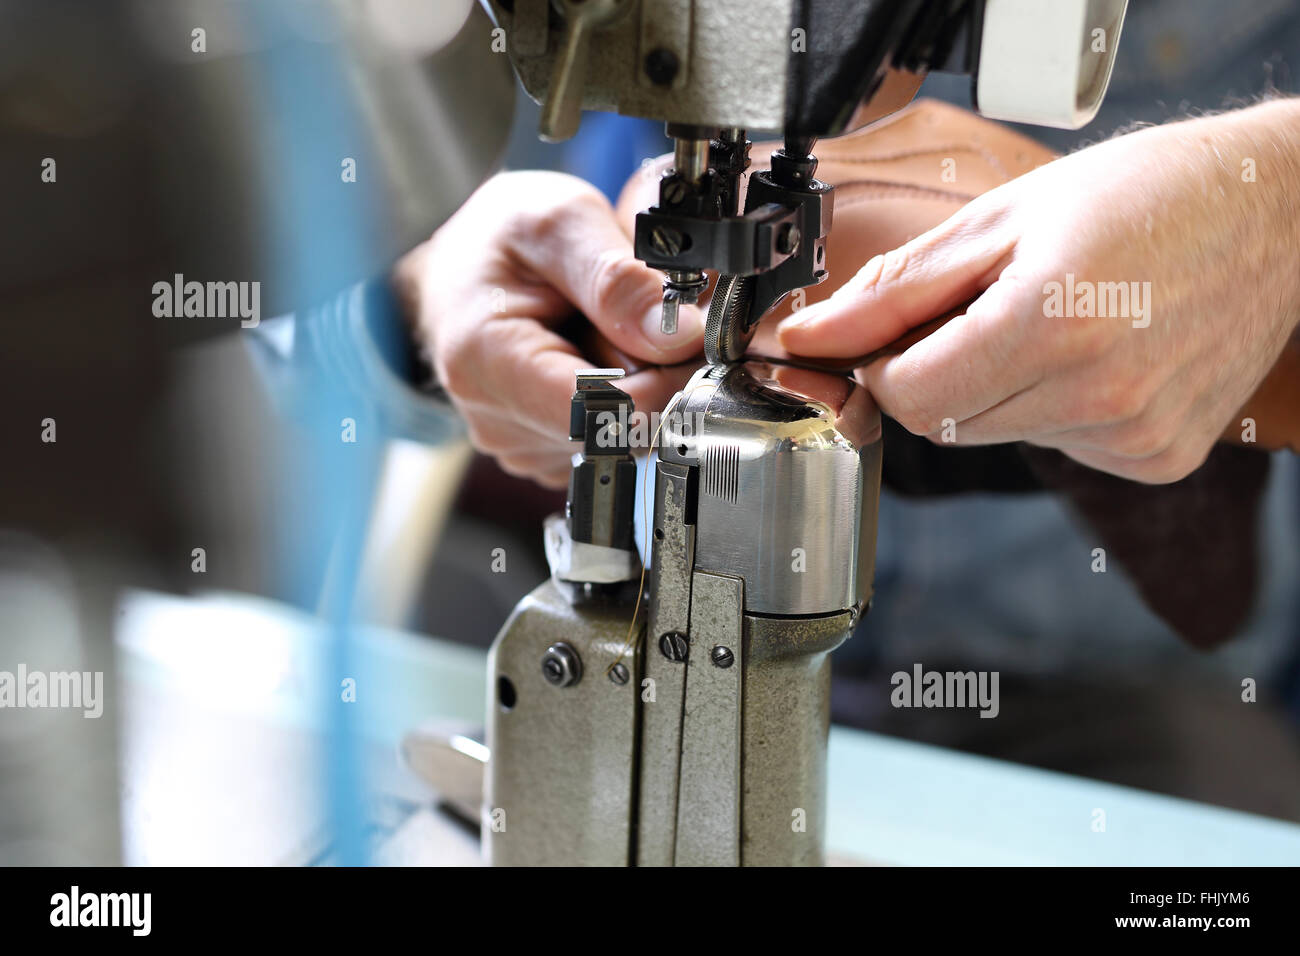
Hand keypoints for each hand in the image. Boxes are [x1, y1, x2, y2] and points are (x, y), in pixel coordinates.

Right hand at [395, 171, 703, 487]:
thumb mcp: (559, 221)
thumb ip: (618, 278)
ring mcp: (520, 445)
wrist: (466, 266)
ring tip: (607, 327)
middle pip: (624, 426)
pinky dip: (623, 396)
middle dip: (656, 370)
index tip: (684, 328)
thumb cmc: (500, 240)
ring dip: (641, 380)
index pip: (608, 412)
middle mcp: (498, 420)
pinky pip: (610, 437)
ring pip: (625, 434)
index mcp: (487, 364)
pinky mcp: (543, 453)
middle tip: (643, 311)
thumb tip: (679, 337)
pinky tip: (596, 356)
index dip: (666, 374)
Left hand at [778, 100, 1299, 482]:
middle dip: (938, 373)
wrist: (1275, 214)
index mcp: (1051, 322)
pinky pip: (1058, 446)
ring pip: (999, 436)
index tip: (898, 333)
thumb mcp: (1002, 218)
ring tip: (1052, 322)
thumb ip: (895, 288)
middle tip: (980, 310)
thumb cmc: (1145, 194)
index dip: (885, 367)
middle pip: (946, 424)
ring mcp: (1132, 435)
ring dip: (996, 390)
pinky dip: (1051, 408)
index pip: (908, 399)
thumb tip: (812, 334)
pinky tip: (1092, 356)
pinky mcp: (1156, 458)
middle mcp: (1098, 394)